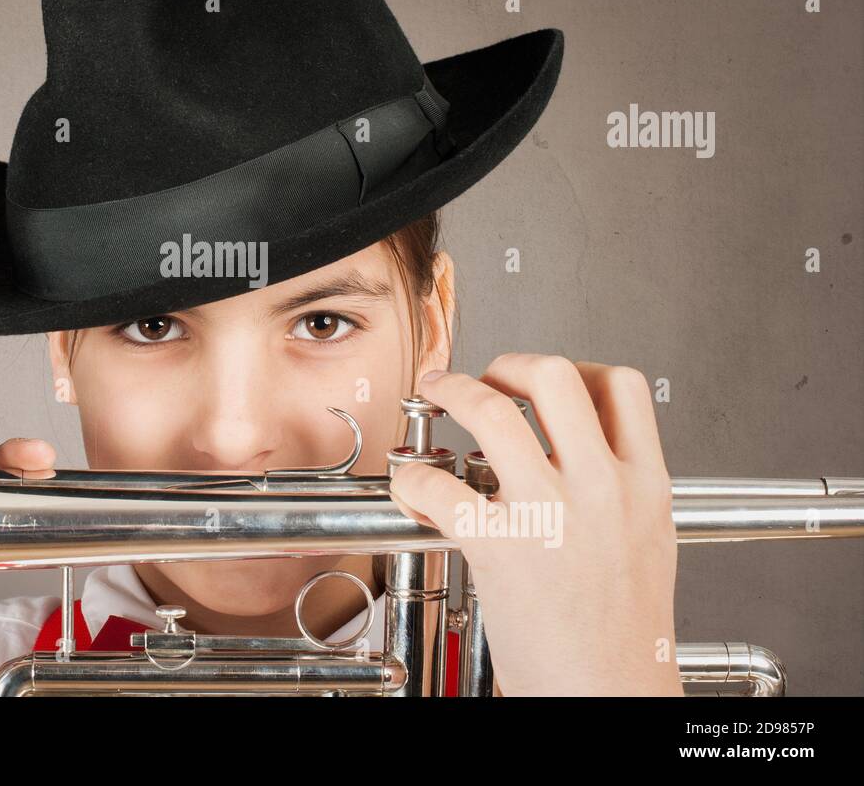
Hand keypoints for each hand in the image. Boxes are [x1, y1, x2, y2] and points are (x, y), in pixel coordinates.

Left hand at [388, 354, 683, 695]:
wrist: (609, 696)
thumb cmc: (621, 637)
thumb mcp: (647, 542)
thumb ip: (618, 489)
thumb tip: (576, 450)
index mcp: (645, 485)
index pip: (623, 385)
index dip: (578, 366)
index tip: (547, 382)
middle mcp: (602, 488)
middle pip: (555, 374)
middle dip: (509, 363)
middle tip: (488, 378)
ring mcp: (550, 513)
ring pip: (491, 410)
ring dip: (451, 390)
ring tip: (437, 393)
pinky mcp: (499, 546)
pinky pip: (438, 483)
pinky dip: (413, 475)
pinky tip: (414, 483)